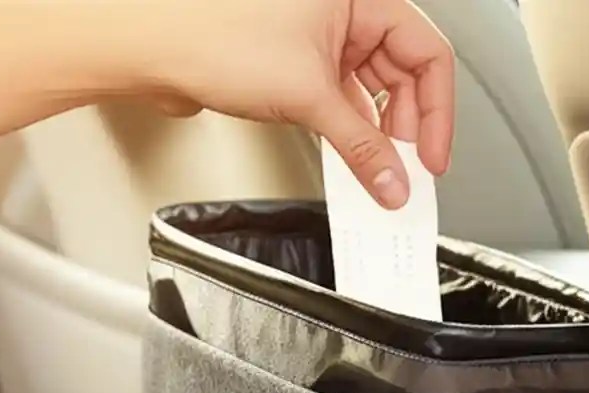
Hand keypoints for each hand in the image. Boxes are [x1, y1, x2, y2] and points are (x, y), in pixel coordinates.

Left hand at [138, 0, 454, 208]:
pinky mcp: (299, 60)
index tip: (432, 157)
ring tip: (380, 173)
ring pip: (373, 88)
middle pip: (404, 73)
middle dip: (408, 127)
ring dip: (378, 133)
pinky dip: (350, 130)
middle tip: (407, 171)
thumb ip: (362, 147)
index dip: (438, 112)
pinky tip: (353, 160)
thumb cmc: (211, 37)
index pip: (428, 53)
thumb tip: (394, 180)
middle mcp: (345, 9)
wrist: (150, 45)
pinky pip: (342, 97)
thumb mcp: (307, 97)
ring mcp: (322, 35)